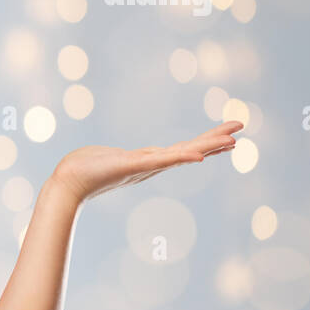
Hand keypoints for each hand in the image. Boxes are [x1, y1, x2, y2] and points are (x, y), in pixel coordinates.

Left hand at [51, 120, 243, 203]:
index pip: (183, 149)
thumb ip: (119, 158)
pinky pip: (162, 161)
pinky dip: (180, 158)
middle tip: (241, 128)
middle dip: (216, 140)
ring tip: (231, 140)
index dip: (206, 142)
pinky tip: (197, 155)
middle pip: (190, 150)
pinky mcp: (134, 165)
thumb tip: (117, 158)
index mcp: (148, 160)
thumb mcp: (109, 158)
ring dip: (207, 147)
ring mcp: (145, 166)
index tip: (229, 135)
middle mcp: (151, 165)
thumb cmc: (85, 169)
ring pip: (182, 154)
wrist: (68, 182)